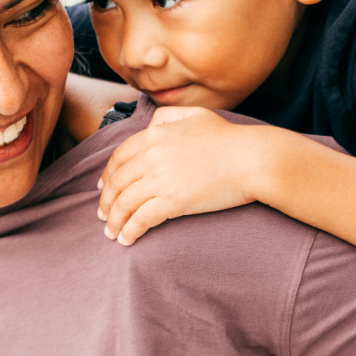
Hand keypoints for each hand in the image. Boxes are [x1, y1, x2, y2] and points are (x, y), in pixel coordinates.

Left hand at [97, 106, 259, 244]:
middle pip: (116, 182)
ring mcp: (161, 179)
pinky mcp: (173, 201)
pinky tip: (127, 240)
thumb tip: (151, 125)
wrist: (251, 159)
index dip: (107, 176)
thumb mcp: (195, 115)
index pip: (118, 158)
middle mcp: (152, 156)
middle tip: (103, 214)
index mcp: (154, 135)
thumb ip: (168, 116)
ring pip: (124, 203)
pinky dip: (129, 231)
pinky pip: (141, 219)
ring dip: (114, 221)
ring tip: (112, 232)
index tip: (103, 188)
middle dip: (106, 202)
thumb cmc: (228, 138)